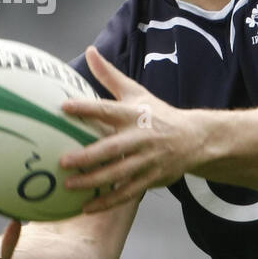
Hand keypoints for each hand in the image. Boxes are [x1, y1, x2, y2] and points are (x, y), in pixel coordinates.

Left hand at [59, 46, 201, 211]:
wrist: (194, 138)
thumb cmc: (157, 114)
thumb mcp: (137, 93)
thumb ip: (110, 76)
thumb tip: (89, 50)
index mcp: (134, 114)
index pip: (108, 109)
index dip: (87, 107)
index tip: (64, 107)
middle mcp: (141, 137)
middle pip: (112, 148)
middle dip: (88, 156)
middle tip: (63, 161)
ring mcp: (148, 160)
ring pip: (119, 173)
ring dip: (94, 181)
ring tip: (70, 185)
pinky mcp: (152, 178)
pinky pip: (128, 192)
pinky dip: (109, 201)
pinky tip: (87, 207)